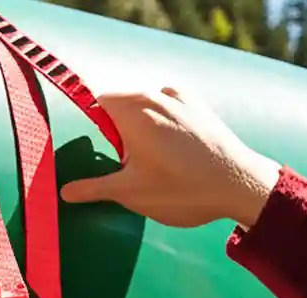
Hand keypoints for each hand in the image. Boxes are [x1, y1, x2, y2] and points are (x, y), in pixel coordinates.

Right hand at [60, 87, 282, 227]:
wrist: (240, 184)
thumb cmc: (184, 189)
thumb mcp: (132, 192)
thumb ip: (94, 188)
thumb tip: (66, 192)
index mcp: (133, 111)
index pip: (94, 100)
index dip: (90, 123)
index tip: (98, 147)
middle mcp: (155, 95)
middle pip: (119, 102)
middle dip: (115, 128)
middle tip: (127, 162)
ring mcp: (180, 97)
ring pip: (144, 104)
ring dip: (139, 126)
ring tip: (153, 161)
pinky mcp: (198, 104)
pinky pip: (167, 106)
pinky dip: (161, 122)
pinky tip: (172, 151)